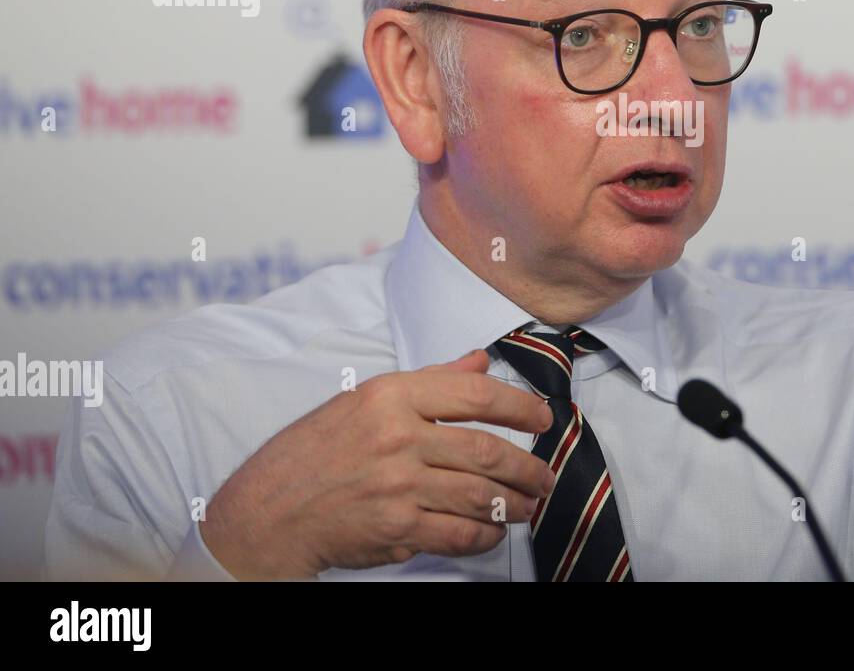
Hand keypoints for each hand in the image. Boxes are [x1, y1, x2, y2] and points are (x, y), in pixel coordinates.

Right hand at [201, 349, 556, 578]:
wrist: (268, 511)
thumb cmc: (313, 452)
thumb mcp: (363, 399)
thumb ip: (429, 381)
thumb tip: (477, 361)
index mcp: (391, 396)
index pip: (475, 395)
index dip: (520, 406)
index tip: (542, 417)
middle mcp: (397, 437)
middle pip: (486, 450)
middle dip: (527, 466)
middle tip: (543, 475)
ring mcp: (397, 485)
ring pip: (479, 494)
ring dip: (514, 503)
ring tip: (527, 504)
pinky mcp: (396, 527)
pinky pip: (458, 532)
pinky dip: (484, 534)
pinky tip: (493, 530)